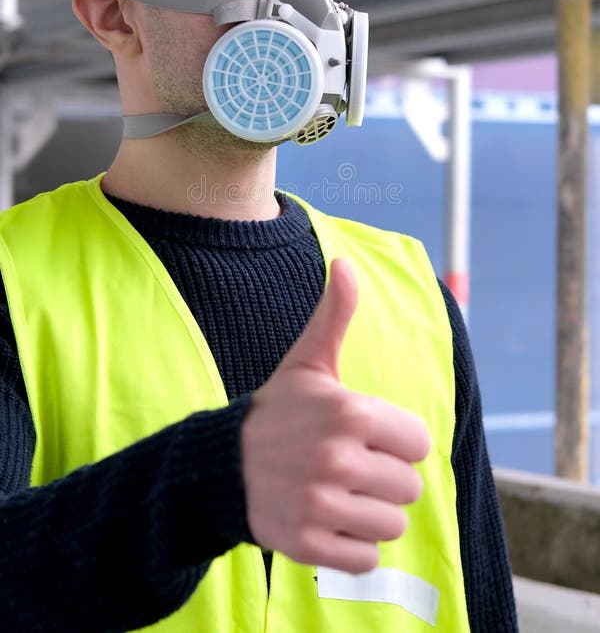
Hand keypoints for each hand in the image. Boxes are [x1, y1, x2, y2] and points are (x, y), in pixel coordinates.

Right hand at [241, 257, 429, 573]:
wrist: (223, 464)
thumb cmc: (278, 411)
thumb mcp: (308, 362)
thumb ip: (335, 315)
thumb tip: (345, 263)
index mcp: (351, 413)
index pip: (418, 443)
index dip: (395, 440)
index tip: (364, 436)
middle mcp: (339, 460)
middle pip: (408, 488)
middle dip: (383, 479)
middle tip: (346, 466)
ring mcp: (321, 506)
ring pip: (391, 525)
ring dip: (370, 514)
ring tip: (337, 493)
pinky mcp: (308, 545)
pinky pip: (366, 559)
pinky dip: (352, 547)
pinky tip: (327, 521)